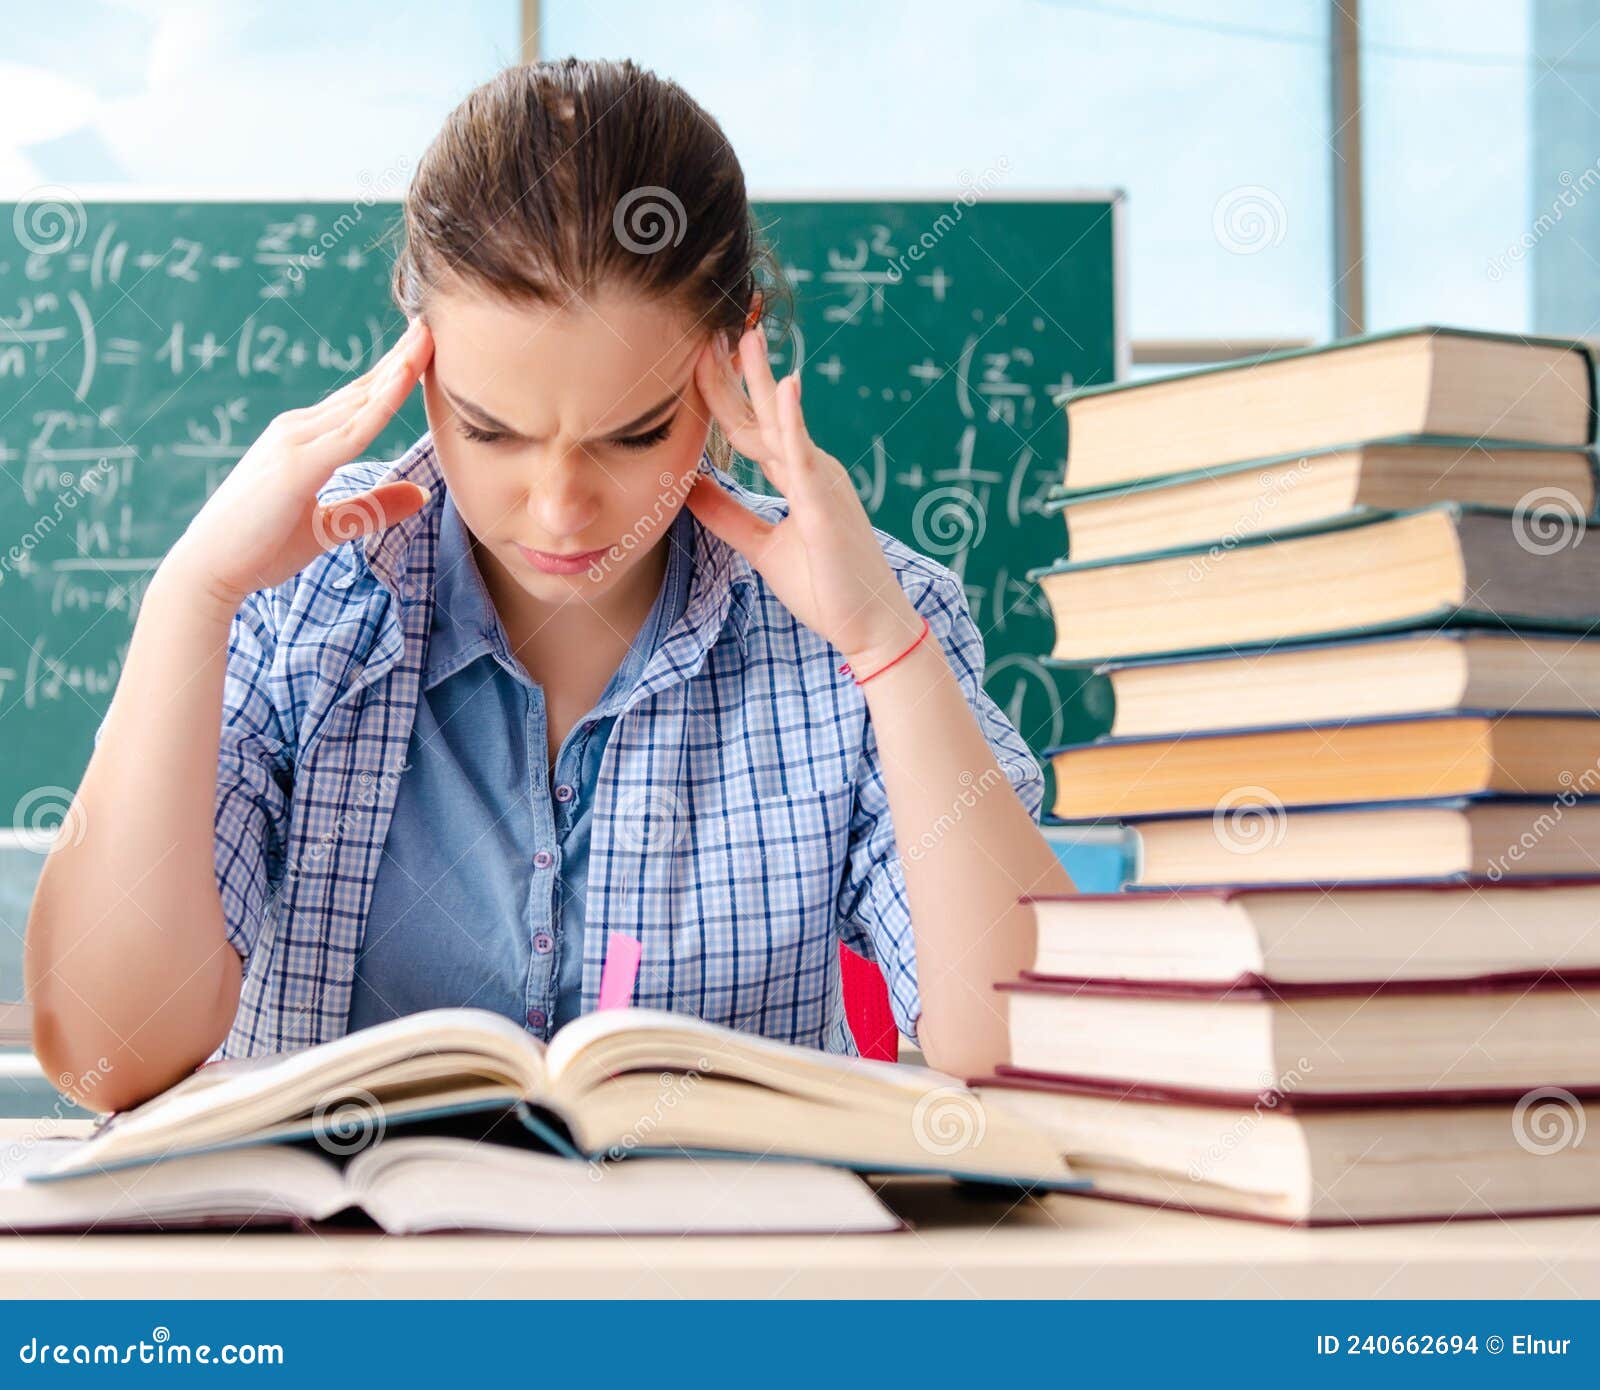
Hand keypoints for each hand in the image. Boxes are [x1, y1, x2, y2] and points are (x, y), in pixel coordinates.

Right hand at [160, 320, 435, 613]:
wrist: (209, 569)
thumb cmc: (261, 547)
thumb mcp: (332, 526)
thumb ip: (376, 507)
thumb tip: (420, 494)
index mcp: (303, 439)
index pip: (358, 400)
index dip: (392, 373)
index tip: (423, 348)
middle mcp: (297, 430)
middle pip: (361, 389)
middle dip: (400, 357)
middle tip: (432, 325)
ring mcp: (294, 443)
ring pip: (359, 402)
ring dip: (396, 368)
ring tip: (426, 338)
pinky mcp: (297, 467)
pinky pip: (353, 431)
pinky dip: (382, 403)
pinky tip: (407, 379)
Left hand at [687, 328, 924, 672]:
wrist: (870, 627)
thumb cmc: (825, 588)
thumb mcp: (762, 546)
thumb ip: (727, 515)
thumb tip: (686, 487)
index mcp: (798, 477)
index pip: (749, 428)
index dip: (721, 396)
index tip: (695, 361)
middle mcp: (812, 469)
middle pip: (763, 413)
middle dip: (734, 373)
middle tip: (707, 330)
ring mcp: (822, 481)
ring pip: (783, 423)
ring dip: (763, 379)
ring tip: (743, 337)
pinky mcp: (826, 503)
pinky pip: (806, 455)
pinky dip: (794, 419)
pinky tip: (786, 386)